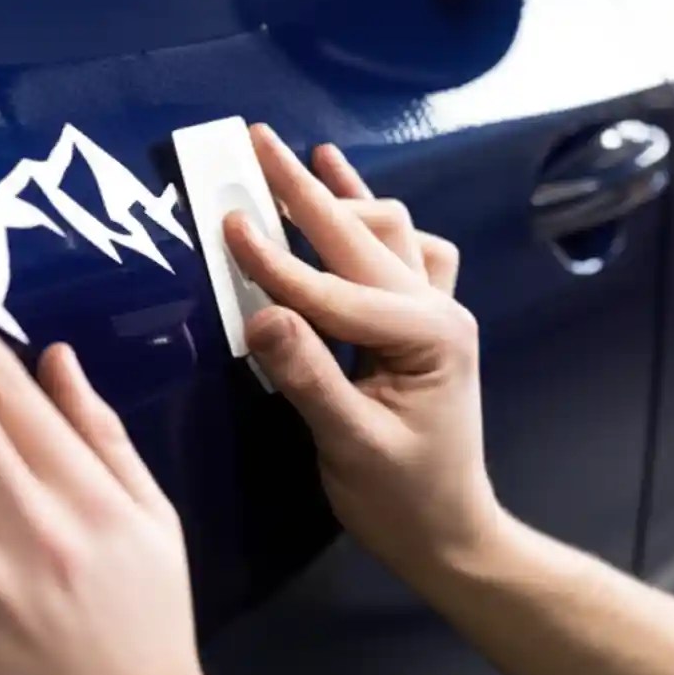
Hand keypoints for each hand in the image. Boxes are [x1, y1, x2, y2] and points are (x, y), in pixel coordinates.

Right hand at [226, 124, 502, 574]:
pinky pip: (406, 252)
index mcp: (427, 336)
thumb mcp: (351, 446)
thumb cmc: (402, 499)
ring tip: (306, 162)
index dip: (273, 260)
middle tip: (258, 142)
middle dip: (305, 190)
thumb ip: (308, 378)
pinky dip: (374, 223)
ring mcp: (436, 312)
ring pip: (393, 230)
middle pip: (364, 233)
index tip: (224, 220)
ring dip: (347, 197)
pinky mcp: (425, 323)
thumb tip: (260, 315)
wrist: (448, 532)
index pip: (334, 290)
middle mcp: (437, 310)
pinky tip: (354, 200)